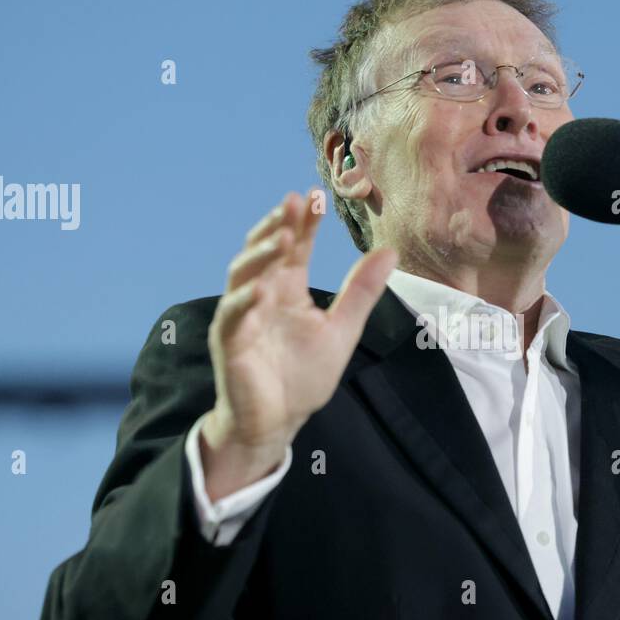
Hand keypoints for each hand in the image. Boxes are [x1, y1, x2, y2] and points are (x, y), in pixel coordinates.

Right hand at [201, 189, 395, 498]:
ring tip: (282, 235)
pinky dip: (244, 301)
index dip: (304, 222)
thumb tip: (389, 251)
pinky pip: (233, 316)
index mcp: (287, 288)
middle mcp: (261, 294)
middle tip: (295, 202)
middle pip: (265, 250)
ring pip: (244, 275)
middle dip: (278, 224)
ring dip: (261, 254)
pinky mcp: (229, 342)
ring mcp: (242, 316)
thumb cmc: (303, 377)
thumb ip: (360, 291)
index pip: (295, 247)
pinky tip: (261, 290)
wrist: (277, 422)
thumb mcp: (341, 330)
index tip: (317, 196)